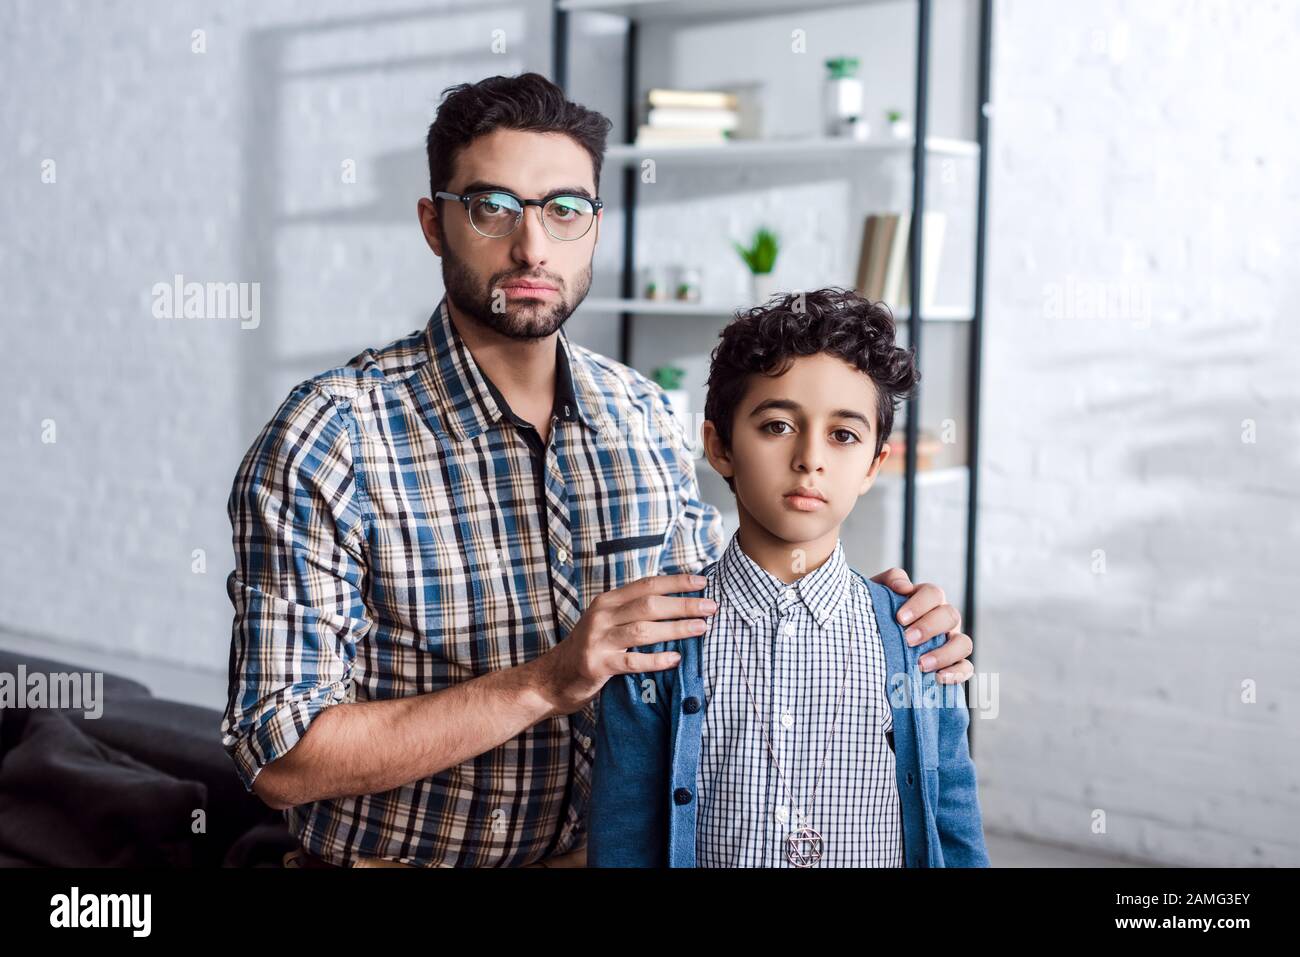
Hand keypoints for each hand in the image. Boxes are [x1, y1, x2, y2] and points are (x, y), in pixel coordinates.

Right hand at [532, 573, 717, 716]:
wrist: (551, 680)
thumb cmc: (588, 651)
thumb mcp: (606, 623)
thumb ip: (632, 612)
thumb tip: (675, 604)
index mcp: (607, 602)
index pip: (647, 584)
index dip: (676, 582)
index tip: (703, 582)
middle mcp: (602, 616)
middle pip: (649, 604)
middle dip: (683, 604)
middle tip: (711, 606)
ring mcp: (598, 640)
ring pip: (643, 630)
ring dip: (676, 628)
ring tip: (701, 628)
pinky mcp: (597, 665)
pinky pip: (631, 662)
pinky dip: (655, 660)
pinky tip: (675, 659)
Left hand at [870, 568, 972, 684]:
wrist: (870, 643)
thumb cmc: (876, 615)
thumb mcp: (877, 594)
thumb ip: (891, 580)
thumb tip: (904, 587)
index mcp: (927, 600)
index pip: (933, 594)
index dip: (919, 605)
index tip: (899, 618)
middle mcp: (943, 619)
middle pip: (950, 616)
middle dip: (929, 628)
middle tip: (907, 640)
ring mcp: (952, 641)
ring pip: (964, 643)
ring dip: (945, 653)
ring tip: (921, 664)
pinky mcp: (954, 664)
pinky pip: (966, 668)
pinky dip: (956, 673)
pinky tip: (938, 678)